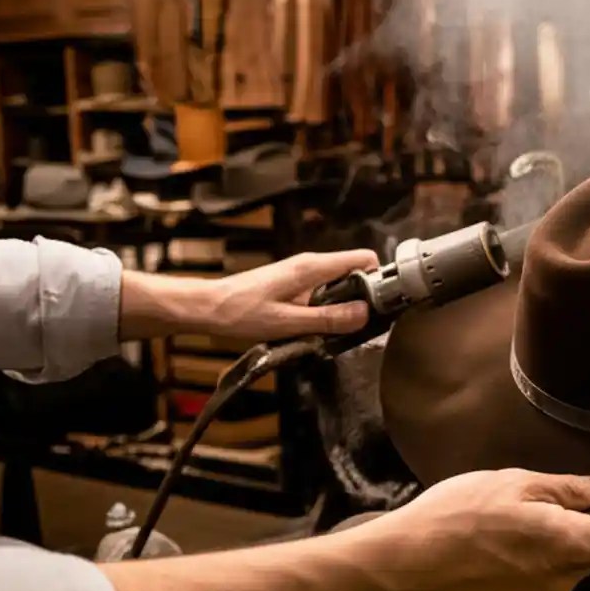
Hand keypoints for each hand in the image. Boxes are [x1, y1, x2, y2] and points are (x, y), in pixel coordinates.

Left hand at [205, 250, 379, 340]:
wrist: (209, 308)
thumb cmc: (241, 313)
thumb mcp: (287, 322)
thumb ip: (328, 319)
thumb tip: (364, 314)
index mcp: (312, 268)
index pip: (363, 258)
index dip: (377, 279)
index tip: (380, 305)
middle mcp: (310, 265)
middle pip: (355, 273)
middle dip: (363, 297)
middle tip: (360, 326)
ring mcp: (302, 274)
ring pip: (340, 285)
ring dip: (344, 306)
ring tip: (339, 332)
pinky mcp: (295, 284)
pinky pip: (324, 293)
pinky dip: (328, 309)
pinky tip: (318, 329)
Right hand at [374, 468, 589, 590]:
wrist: (407, 562)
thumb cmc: (457, 517)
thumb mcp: (517, 483)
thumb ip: (569, 489)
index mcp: (570, 545)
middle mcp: (565, 576)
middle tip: (589, 484)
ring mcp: (544, 590)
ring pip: (583, 558)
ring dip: (580, 530)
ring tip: (546, 497)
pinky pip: (558, 566)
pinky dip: (557, 543)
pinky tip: (527, 519)